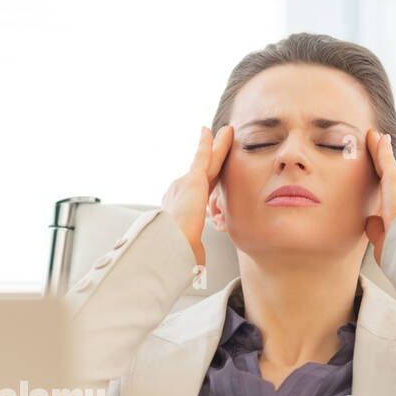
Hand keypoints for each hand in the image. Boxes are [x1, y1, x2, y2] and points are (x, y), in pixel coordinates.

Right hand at [162, 124, 233, 265]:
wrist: (170, 246)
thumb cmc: (176, 253)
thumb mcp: (189, 252)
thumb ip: (194, 250)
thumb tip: (196, 266)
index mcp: (180, 210)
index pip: (197, 196)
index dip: (205, 185)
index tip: (206, 179)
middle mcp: (178, 193)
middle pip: (203, 173)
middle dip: (210, 158)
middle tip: (215, 142)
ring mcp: (185, 184)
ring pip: (208, 162)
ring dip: (217, 147)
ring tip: (226, 132)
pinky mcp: (194, 180)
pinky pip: (204, 157)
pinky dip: (209, 143)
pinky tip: (211, 130)